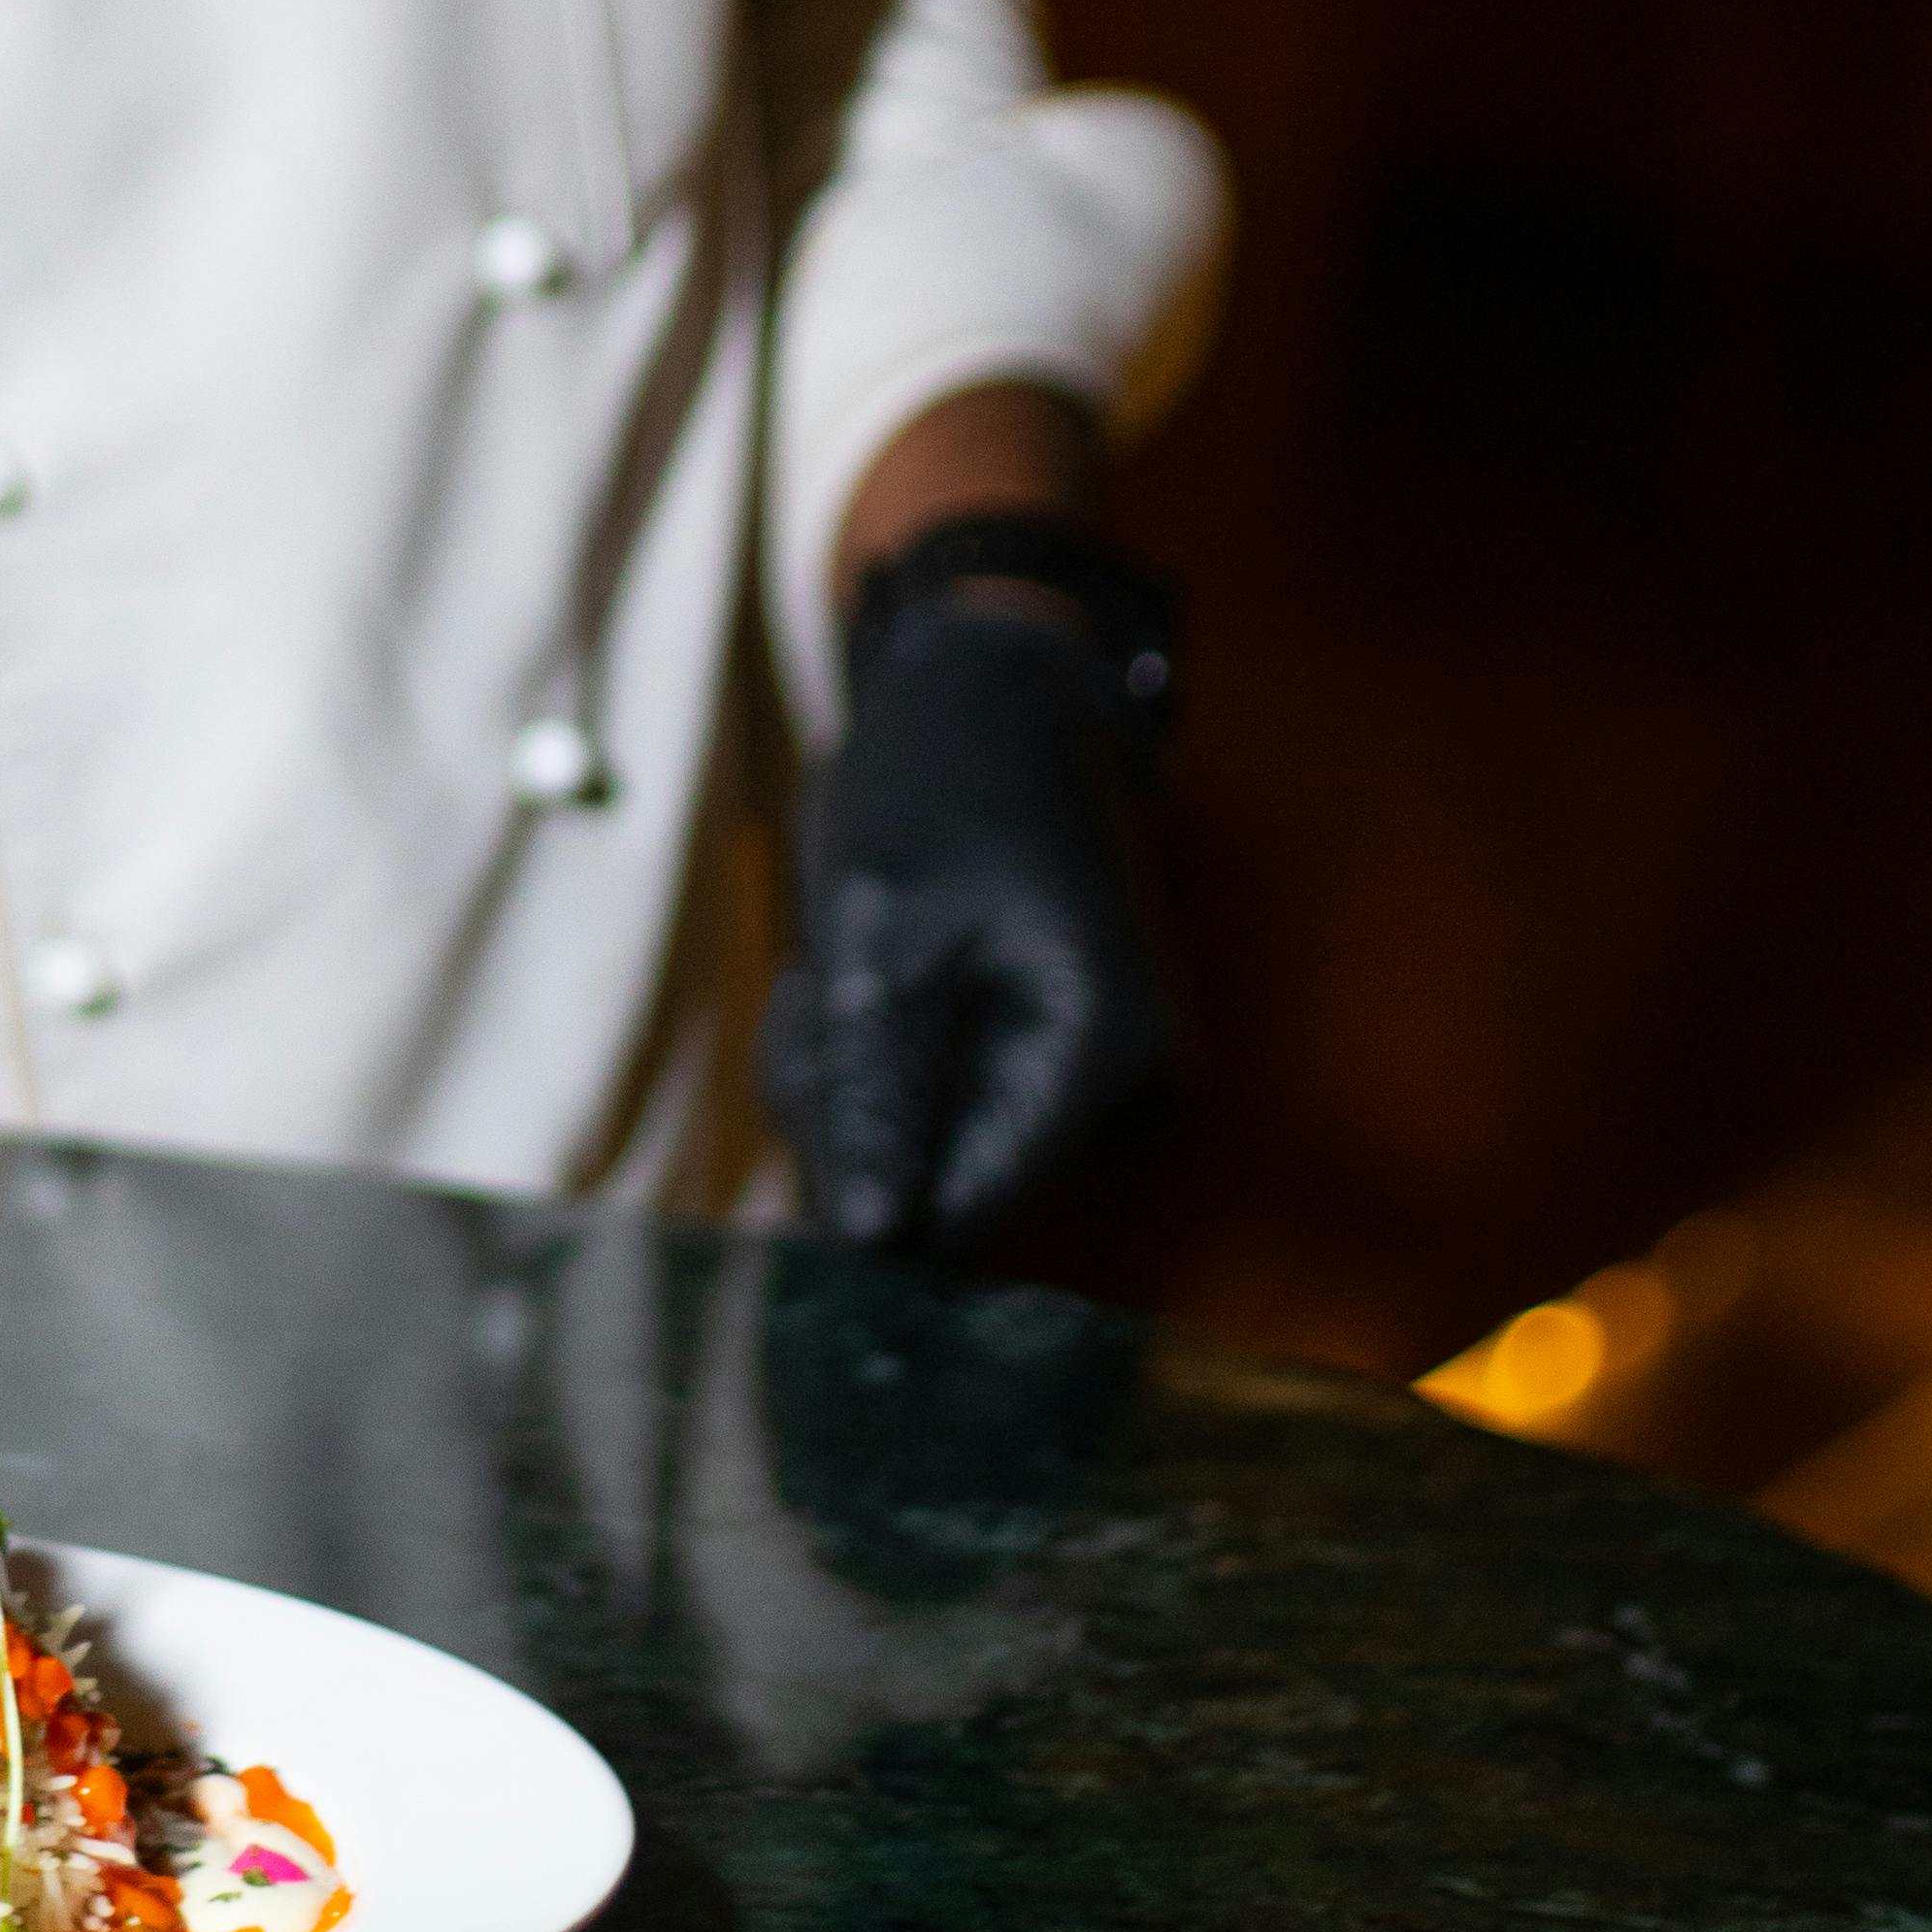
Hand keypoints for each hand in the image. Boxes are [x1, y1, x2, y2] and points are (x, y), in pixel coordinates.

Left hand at [759, 585, 1175, 1250]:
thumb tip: (869, 1240)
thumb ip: (875, 1088)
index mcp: (1103, 1061)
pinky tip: (865, 975)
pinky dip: (875, 1062)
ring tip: (840, 963)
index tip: (805, 1068)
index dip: (857, 1182)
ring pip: (923, 1157)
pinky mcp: (1052, 1071)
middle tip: (815, 989)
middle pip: (939, 1194)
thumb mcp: (877, 930)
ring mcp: (1094, 1087)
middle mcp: (1126, 1096)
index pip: (965, 1216)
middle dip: (845, 1112)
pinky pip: (937, 1116)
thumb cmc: (936, 780)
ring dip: (847, 1081)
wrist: (994, 690)